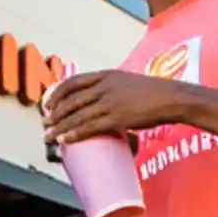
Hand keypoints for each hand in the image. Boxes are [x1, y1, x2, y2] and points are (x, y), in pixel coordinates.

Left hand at [42, 69, 185, 144]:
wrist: (172, 97)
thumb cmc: (153, 92)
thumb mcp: (127, 82)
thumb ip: (111, 89)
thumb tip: (100, 103)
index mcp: (105, 75)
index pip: (73, 82)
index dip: (57, 94)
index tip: (48, 104)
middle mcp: (104, 86)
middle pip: (71, 100)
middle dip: (54, 114)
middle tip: (45, 124)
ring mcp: (110, 101)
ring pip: (77, 115)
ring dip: (59, 128)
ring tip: (49, 136)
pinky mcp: (118, 117)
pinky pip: (90, 127)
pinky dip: (75, 134)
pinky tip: (65, 141)